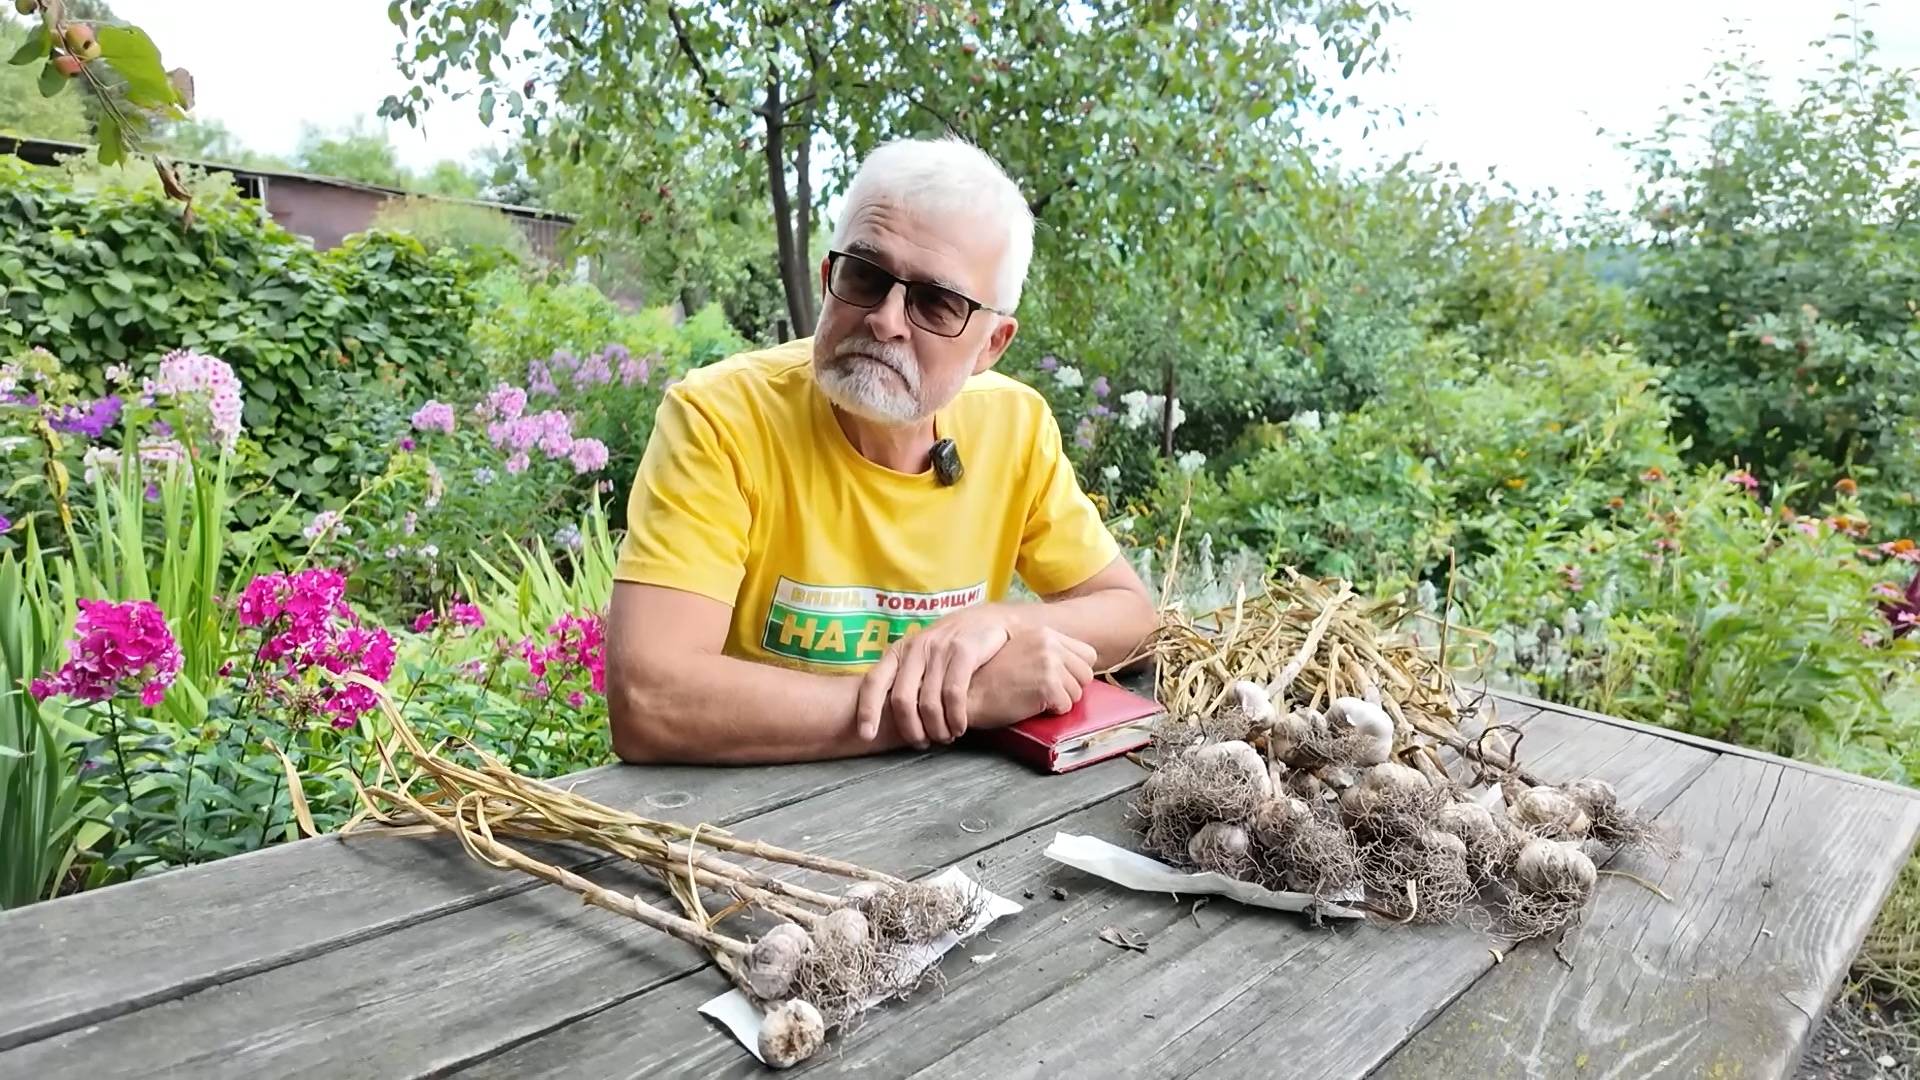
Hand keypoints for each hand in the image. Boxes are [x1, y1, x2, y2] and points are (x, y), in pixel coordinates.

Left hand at [854, 607, 1017, 747]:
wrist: (990, 621)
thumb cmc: (951, 646)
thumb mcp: (922, 655)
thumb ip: (906, 679)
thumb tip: (885, 716)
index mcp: (898, 651)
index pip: (873, 681)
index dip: (867, 710)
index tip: (866, 736)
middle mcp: (914, 648)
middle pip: (902, 699)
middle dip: (911, 729)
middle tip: (922, 744)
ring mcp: (939, 648)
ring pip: (929, 702)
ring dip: (937, 729)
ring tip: (945, 738)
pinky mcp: (963, 651)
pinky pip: (953, 694)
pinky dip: (955, 718)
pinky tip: (959, 727)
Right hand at [964, 625, 1097, 729]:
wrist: (968, 690)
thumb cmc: (989, 677)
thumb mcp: (1020, 651)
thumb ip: (1045, 652)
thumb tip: (1071, 668)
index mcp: (1044, 634)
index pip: (1087, 654)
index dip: (1075, 671)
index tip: (1060, 680)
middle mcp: (1050, 644)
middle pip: (1086, 674)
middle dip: (1070, 688)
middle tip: (1045, 693)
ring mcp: (1050, 663)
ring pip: (1077, 692)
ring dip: (1059, 701)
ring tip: (1034, 698)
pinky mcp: (1047, 685)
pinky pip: (1065, 707)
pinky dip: (1051, 712)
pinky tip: (1031, 705)